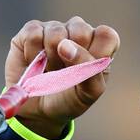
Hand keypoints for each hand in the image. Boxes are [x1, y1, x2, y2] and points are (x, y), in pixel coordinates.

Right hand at [5, 18, 119, 136]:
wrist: (37, 110)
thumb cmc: (67, 100)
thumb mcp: (87, 94)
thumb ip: (88, 71)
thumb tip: (64, 45)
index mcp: (99, 48)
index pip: (107, 35)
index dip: (96, 51)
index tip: (85, 70)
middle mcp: (78, 34)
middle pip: (81, 29)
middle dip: (71, 57)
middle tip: (65, 73)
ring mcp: (55, 29)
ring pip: (56, 32)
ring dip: (51, 58)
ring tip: (49, 70)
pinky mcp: (32, 30)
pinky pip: (34, 34)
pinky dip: (32, 55)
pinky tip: (34, 63)